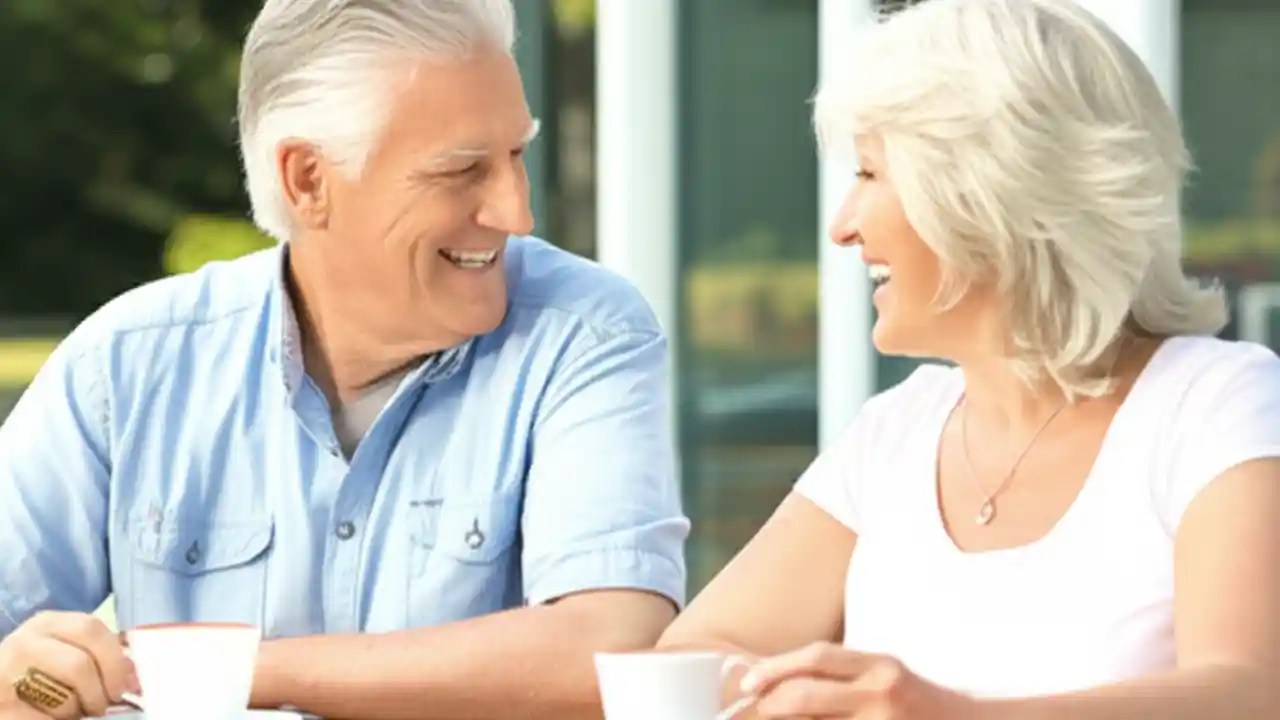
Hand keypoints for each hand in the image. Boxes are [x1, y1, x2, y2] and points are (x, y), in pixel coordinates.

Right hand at [0, 611, 137, 718]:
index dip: (114, 660)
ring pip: (63, 698)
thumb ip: (100, 654)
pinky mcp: (1, 707)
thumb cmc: (42, 670)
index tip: (123, 685)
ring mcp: (6, 674)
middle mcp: (24, 643)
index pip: (91, 629)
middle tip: (101, 705)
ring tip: (74, 710)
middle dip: (99, 692)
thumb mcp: (68, 650)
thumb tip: (133, 675)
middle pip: (79, 665)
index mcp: (47, 623)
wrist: (3, 688)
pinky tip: (53, 717)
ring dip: (77, 711)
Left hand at [740, 642, 976, 718]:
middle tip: (742, 715)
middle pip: (807, 695)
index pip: (817, 657)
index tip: (747, 683)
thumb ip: (839, 678)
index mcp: (880, 666)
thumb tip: (776, 686)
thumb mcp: (885, 678)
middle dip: (766, 707)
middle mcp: (883, 693)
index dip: (775, 668)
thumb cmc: (918, 705)